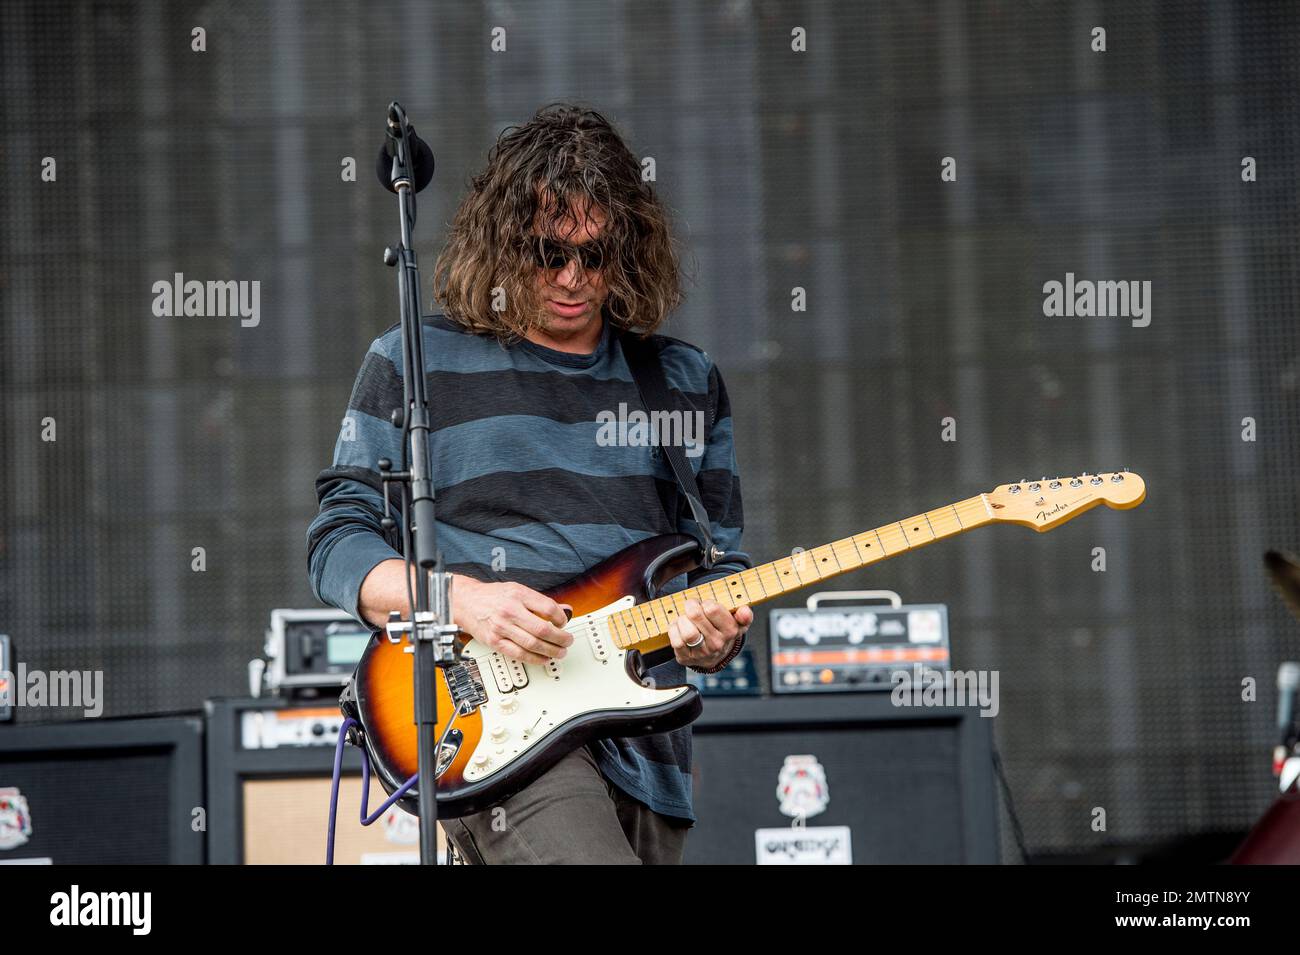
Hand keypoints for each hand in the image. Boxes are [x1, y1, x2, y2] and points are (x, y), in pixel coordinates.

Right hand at [453, 578, 572, 664]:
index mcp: (518, 595)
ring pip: (532, 644)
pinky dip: (534, 659)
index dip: (561, 618)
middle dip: (560, 639)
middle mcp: (510, 611)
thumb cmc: (493, 596)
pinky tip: (543, 658)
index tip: (564, 623)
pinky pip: (518, 654)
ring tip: (559, 652)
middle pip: (542, 629)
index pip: (548, 608)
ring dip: (551, 651)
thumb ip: (540, 601)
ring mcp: (501, 628)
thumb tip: (564, 610)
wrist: (467, 602)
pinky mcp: (495, 642)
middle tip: (567, 641)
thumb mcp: (518, 590)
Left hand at [668, 598, 752, 670]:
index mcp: (730, 631)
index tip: (706, 605)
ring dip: (682, 620)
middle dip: (690, 606)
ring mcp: (701, 652)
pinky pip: (676, 641)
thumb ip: (745, 614)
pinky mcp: (686, 658)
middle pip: (695, 615)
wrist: (715, 656)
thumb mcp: (738, 622)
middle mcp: (717, 643)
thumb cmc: (724, 632)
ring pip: (686, 631)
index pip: (712, 609)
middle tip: (691, 606)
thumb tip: (744, 610)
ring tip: (685, 619)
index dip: (705, 602)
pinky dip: (674, 630)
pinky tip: (679, 628)